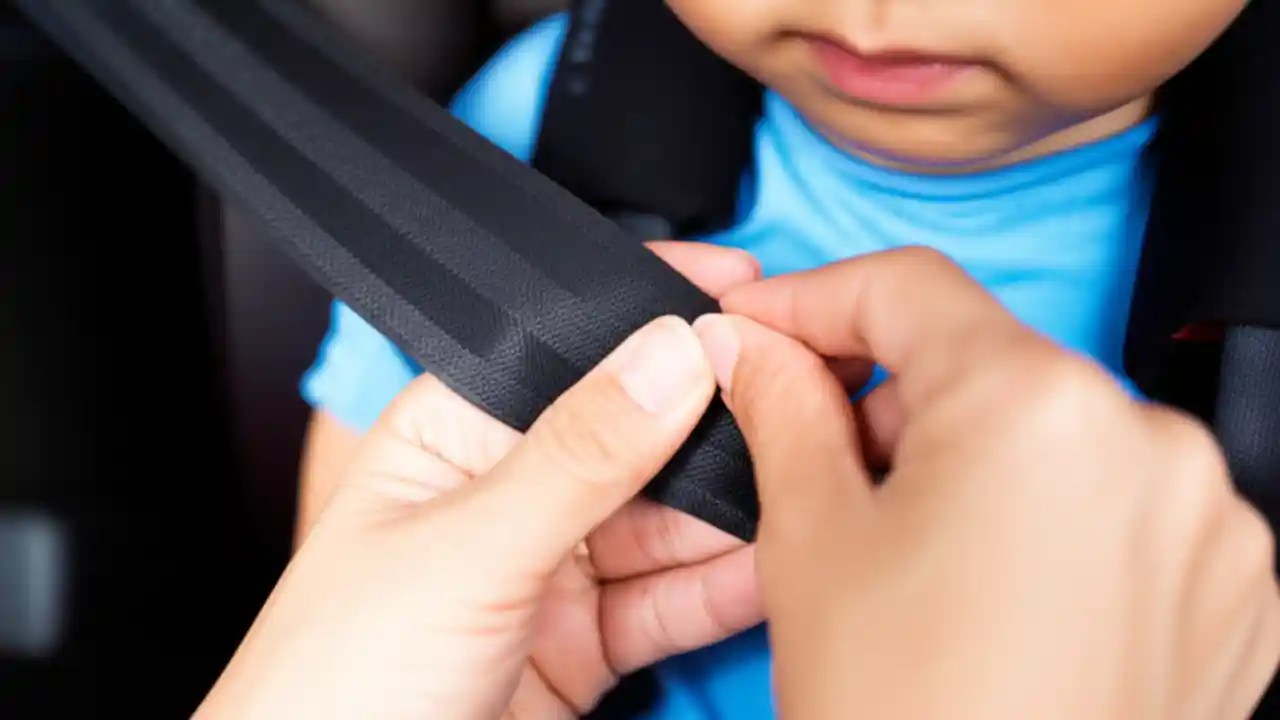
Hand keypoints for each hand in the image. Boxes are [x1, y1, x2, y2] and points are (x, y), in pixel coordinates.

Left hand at [196, 244, 762, 719]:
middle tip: (799, 391)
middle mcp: (507, 492)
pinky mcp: (585, 646)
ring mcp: (551, 571)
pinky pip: (671, 601)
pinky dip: (724, 587)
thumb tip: (669, 355)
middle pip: (634, 435)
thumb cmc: (332, 681)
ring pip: (665, 521)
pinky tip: (774, 563)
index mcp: (453, 434)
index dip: (651, 319)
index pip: (568, 351)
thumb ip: (576, 457)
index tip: (738, 294)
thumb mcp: (465, 550)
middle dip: (713, 418)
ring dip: (733, 506)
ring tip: (804, 474)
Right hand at [694, 248, 1279, 719]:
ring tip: (905, 539)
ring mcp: (1205, 519)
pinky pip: (1120, 503)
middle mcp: (1149, 442)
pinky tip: (990, 582)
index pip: (906, 289)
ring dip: (970, 455)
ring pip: (1054, 433)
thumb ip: (782, 407)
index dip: (813, 298)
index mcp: (1036, 406)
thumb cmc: (903, 719)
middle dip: (889, 393)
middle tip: (813, 447)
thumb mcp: (810, 542)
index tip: (762, 330)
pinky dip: (1047, 513)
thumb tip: (749, 342)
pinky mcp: (1230, 586)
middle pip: (985, 362)